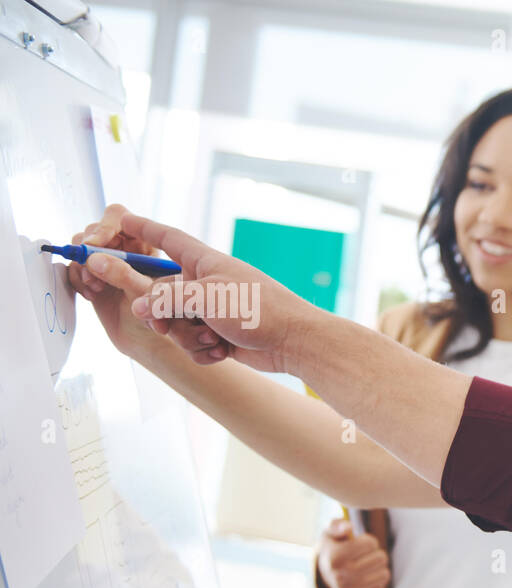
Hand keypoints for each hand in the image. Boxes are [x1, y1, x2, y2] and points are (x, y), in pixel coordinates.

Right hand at [73, 205, 321, 373]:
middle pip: (160, 295)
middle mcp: (206, 284)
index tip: (122, 219)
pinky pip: (193, 347)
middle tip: (169, 325)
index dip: (144, 228)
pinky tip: (224, 351)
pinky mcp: (219, 336)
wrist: (295, 343)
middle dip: (164, 315)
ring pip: (175, 326)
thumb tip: (138, 310)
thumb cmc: (258, 309)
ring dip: (190, 338)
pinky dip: (205, 352)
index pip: (168, 239)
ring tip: (215, 337)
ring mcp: (212, 311)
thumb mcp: (206, 297)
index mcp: (205, 262)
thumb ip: (166, 300)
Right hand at [317, 518, 390, 587]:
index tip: (360, 544)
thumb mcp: (331, 533)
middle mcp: (339, 577)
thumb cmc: (333, 548)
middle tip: (367, 557)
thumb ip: (338, 525)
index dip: (369, 541)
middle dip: (377, 554)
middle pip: (381, 559)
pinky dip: (377, 586)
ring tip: (369, 568)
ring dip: (380, 569)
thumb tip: (348, 528)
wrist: (324, 575)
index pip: (370, 544)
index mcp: (334, 558)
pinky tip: (367, 582)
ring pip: (384, 576)